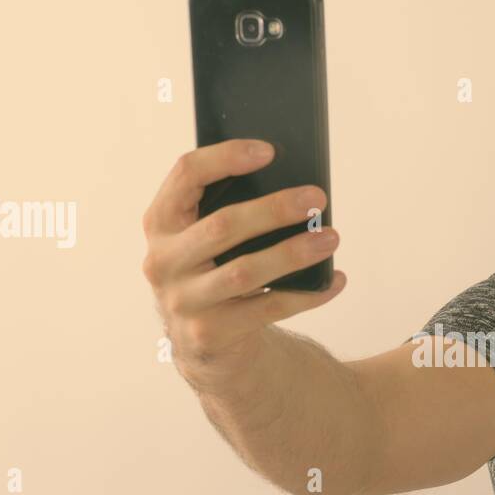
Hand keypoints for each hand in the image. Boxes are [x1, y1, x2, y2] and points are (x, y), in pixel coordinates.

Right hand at [141, 138, 345, 391]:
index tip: (269, 151)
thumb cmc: (217, 270)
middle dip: (274, 209)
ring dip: (294, 253)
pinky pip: (268, 309)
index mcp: (161, 222)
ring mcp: (183, 301)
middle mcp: (162, 261)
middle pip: (222, 226)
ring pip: (245, 271)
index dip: (226, 157)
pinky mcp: (209, 334)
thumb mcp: (208, 238)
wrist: (207, 343)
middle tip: (318, 198)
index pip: (186, 174)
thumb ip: (230, 208)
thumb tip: (295, 187)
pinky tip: (334, 282)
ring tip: (331, 238)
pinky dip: (307, 295)